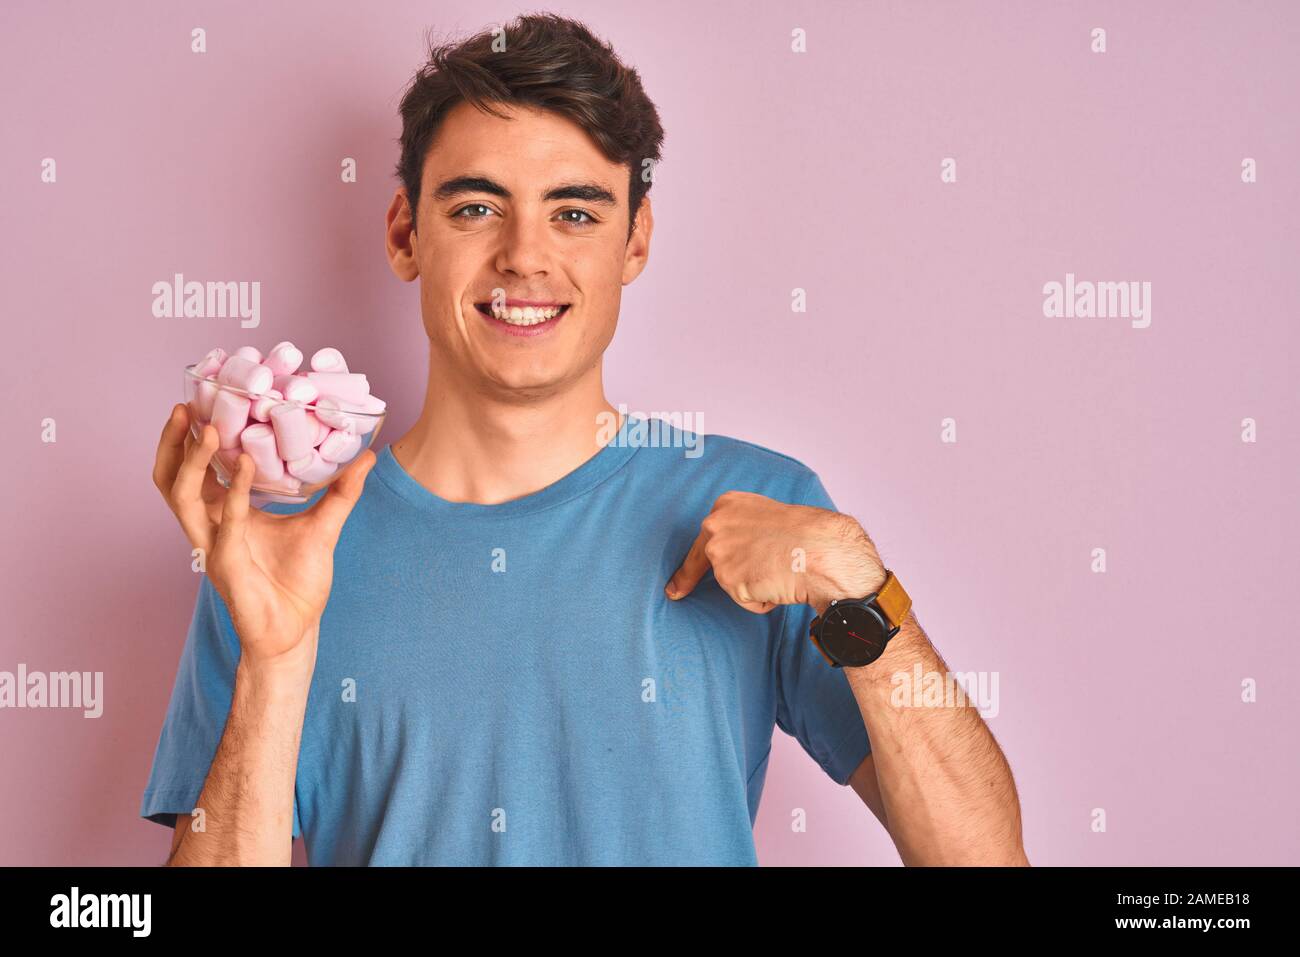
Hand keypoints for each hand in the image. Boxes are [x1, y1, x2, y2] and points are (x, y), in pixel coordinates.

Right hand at [153, 403, 375, 667]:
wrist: (296, 631)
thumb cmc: (299, 582)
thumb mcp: (324, 525)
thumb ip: (342, 491)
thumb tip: (366, 456)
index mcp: (225, 514)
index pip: (195, 470)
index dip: (190, 438)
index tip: (201, 400)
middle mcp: (211, 527)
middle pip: (171, 478)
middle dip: (173, 442)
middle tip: (186, 406)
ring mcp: (213, 546)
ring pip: (184, 497)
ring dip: (194, 461)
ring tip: (210, 428)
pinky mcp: (227, 565)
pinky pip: (227, 525)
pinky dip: (236, 495)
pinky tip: (244, 469)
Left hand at [664, 490, 885, 614]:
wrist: (821, 549)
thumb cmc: (807, 534)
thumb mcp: (768, 516)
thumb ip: (744, 528)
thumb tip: (738, 550)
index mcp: (725, 505)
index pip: (704, 537)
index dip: (691, 562)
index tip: (675, 581)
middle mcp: (715, 525)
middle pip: (704, 561)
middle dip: (687, 580)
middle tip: (673, 593)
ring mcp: (720, 553)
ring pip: (731, 583)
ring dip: (754, 586)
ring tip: (778, 572)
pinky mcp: (729, 580)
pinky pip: (745, 600)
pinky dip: (761, 600)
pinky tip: (777, 584)